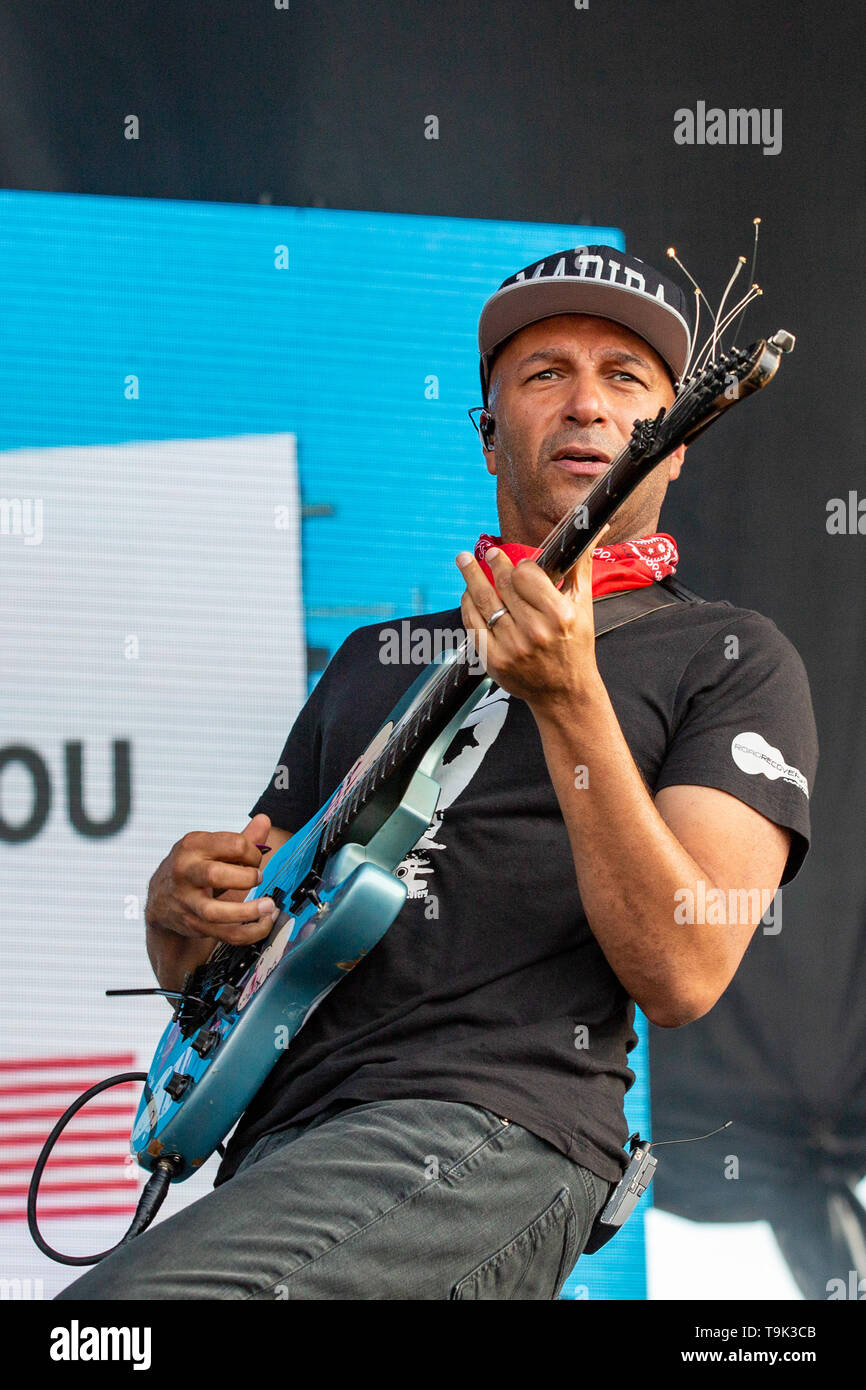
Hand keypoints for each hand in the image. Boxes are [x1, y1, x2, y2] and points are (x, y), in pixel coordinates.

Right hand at [144, 812, 279, 946]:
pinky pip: (225, 934)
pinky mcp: (194, 924)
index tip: (254, 860)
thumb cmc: (192, 868)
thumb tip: (265, 820)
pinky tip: (264, 923)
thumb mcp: (210, 847)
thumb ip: (240, 838)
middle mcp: (185, 872)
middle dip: (246, 877)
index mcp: (192, 846)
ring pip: (215, 911)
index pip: (232, 844)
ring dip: (248, 911)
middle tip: (257, 877)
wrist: (161, 898)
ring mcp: (187, 901)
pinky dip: (249, 932)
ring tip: (268, 906)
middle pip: (215, 875)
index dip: (252, 853)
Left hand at [456, 528, 608, 711]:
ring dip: (471, 577)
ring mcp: (511, 647)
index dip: (520, 565)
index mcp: (558, 615)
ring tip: (463, 560)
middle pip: (503, 584)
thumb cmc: (576, 644)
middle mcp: (534, 631)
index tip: (518, 562)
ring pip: (483, 602)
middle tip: (487, 551)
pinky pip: (473, 624)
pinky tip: (467, 593)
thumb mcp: (584, 606)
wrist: (565, 691)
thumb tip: (591, 529)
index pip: (526, 574)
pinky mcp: (494, 660)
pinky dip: (467, 605)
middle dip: (492, 563)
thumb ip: (580, 565)